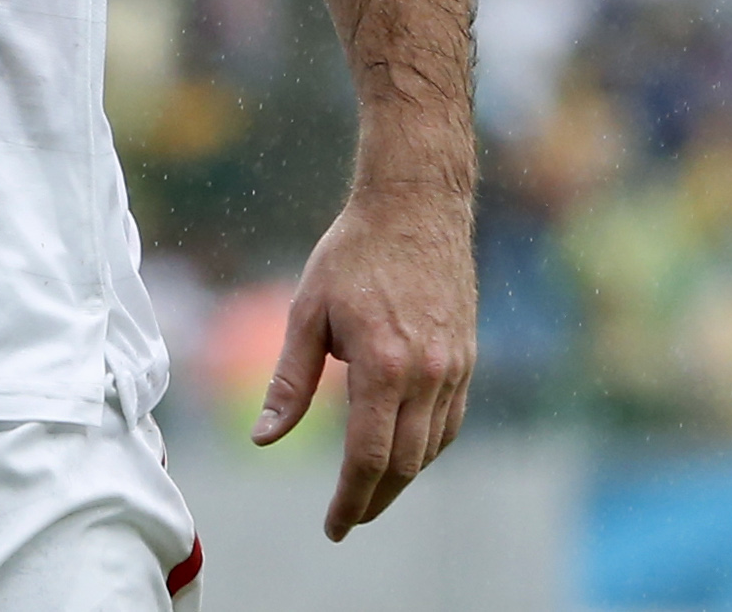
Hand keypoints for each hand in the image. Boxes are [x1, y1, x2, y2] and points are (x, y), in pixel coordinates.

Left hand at [249, 181, 476, 540]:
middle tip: (348, 518)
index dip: (350, 500)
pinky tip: (406, 451)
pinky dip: (429, 447)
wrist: (417, 204)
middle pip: (404, 464)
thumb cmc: (353, 252)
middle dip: (374, 499)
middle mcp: (427, 373)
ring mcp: (454, 366)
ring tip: (372, 492)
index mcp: (382, 364)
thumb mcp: (307, 312)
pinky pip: (452, 420)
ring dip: (403, 478)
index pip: (368, 457)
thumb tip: (263, 438)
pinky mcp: (468, 355)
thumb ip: (289, 382)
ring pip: (432, 448)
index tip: (333, 527)